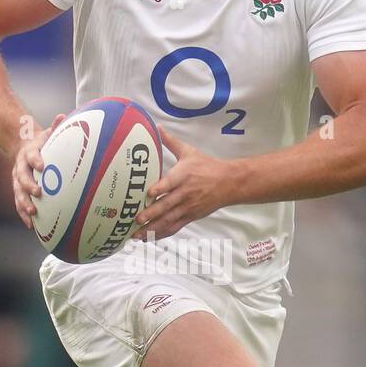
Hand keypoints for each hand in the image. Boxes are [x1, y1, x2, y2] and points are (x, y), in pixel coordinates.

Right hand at [12, 114, 63, 227]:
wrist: (22, 148)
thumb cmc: (42, 143)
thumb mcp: (47, 134)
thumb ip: (55, 127)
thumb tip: (63, 115)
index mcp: (29, 153)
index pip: (32, 156)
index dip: (36, 161)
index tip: (42, 167)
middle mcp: (21, 167)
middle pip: (22, 177)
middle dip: (29, 186)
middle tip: (38, 193)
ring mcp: (17, 180)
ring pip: (18, 193)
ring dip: (24, 203)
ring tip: (33, 213)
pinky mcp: (18, 191)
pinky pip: (19, 204)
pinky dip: (24, 214)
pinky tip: (32, 226)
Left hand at [131, 126, 230, 240]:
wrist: (229, 183)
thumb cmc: (207, 166)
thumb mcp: (189, 152)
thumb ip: (170, 142)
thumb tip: (156, 127)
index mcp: (183, 176)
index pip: (170, 184)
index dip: (159, 189)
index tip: (149, 194)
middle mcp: (184, 193)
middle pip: (166, 205)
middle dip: (151, 214)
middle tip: (136, 220)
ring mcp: (187, 207)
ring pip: (168, 220)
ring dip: (152, 228)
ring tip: (136, 235)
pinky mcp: (190, 216)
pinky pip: (174, 227)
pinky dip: (161, 234)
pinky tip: (149, 239)